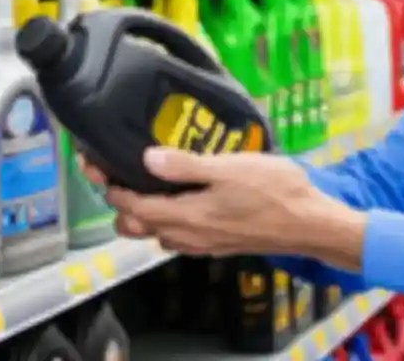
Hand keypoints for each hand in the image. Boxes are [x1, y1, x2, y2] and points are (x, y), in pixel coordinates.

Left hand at [96, 147, 365, 269]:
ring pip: (156, 232)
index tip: (93, 163)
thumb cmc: (275, 193)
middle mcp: (188, 236)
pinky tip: (181, 197)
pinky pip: (178, 235)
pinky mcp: (218, 243)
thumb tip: (147, 159)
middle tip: (116, 171)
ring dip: (143, 212)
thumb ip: (185, 166)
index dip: (106, 184)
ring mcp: (203, 243)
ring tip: (146, 180)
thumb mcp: (228, 168)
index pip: (129, 205)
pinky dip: (167, 218)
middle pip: (135, 225)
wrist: (311, 223)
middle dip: (119, 201)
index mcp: (185, 217)